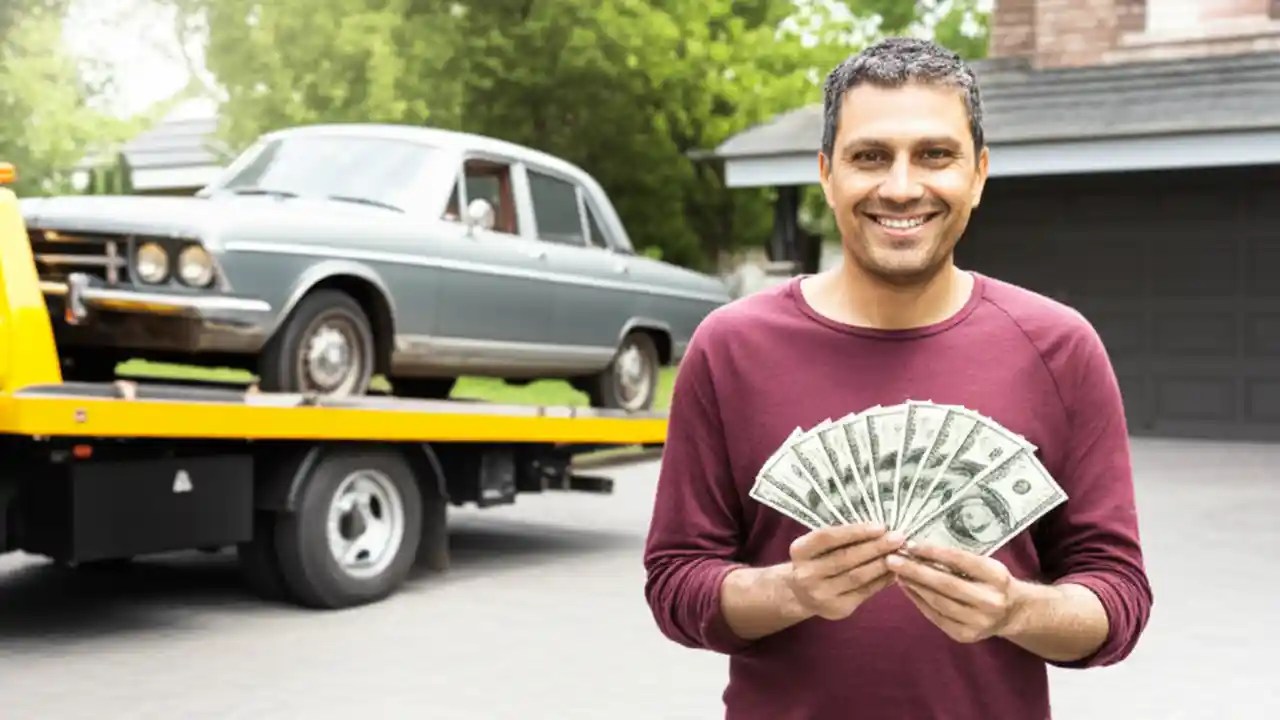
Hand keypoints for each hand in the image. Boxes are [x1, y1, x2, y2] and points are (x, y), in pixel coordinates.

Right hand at [785, 523, 905, 620]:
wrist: (802, 595)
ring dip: (882, 564)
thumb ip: (841, 537)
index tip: (880, 526)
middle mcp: (806, 574)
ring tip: (899, 553)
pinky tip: (894, 571)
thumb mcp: (817, 546)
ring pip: (858, 576)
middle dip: (875, 547)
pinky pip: (865, 592)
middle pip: (845, 558)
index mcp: (799, 551)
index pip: (827, 537)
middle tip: (898, 538)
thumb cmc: (817, 561)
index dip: (855, 531)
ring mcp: (821, 594)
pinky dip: (882, 581)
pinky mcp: (837, 609)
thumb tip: (880, 530)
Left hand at [886, 542, 1023, 643]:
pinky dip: (918, 600)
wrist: (1012, 613)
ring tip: (896, 572)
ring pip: (938, 602)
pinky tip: (907, 587)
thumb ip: (959, 559)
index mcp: (997, 577)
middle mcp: (990, 601)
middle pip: (947, 584)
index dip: (934, 552)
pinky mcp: (965, 636)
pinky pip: (936, 616)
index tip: (911, 544)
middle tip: (892, 559)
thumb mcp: (985, 564)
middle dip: (916, 570)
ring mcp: (978, 622)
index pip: (961, 561)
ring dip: (914, 585)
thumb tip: (918, 548)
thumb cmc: (991, 581)